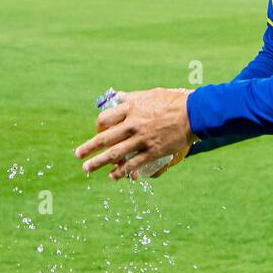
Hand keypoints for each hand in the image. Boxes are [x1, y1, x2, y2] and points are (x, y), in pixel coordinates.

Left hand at [74, 88, 196, 180]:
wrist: (193, 113)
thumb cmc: (172, 101)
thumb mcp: (149, 94)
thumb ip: (131, 98)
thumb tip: (117, 96)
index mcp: (130, 109)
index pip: (105, 119)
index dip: (98, 127)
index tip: (97, 133)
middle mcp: (132, 125)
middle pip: (104, 139)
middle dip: (89, 148)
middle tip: (78, 155)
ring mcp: (141, 139)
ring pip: (114, 154)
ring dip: (98, 162)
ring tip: (87, 169)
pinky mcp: (152, 151)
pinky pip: (133, 164)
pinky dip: (121, 172)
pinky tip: (113, 177)